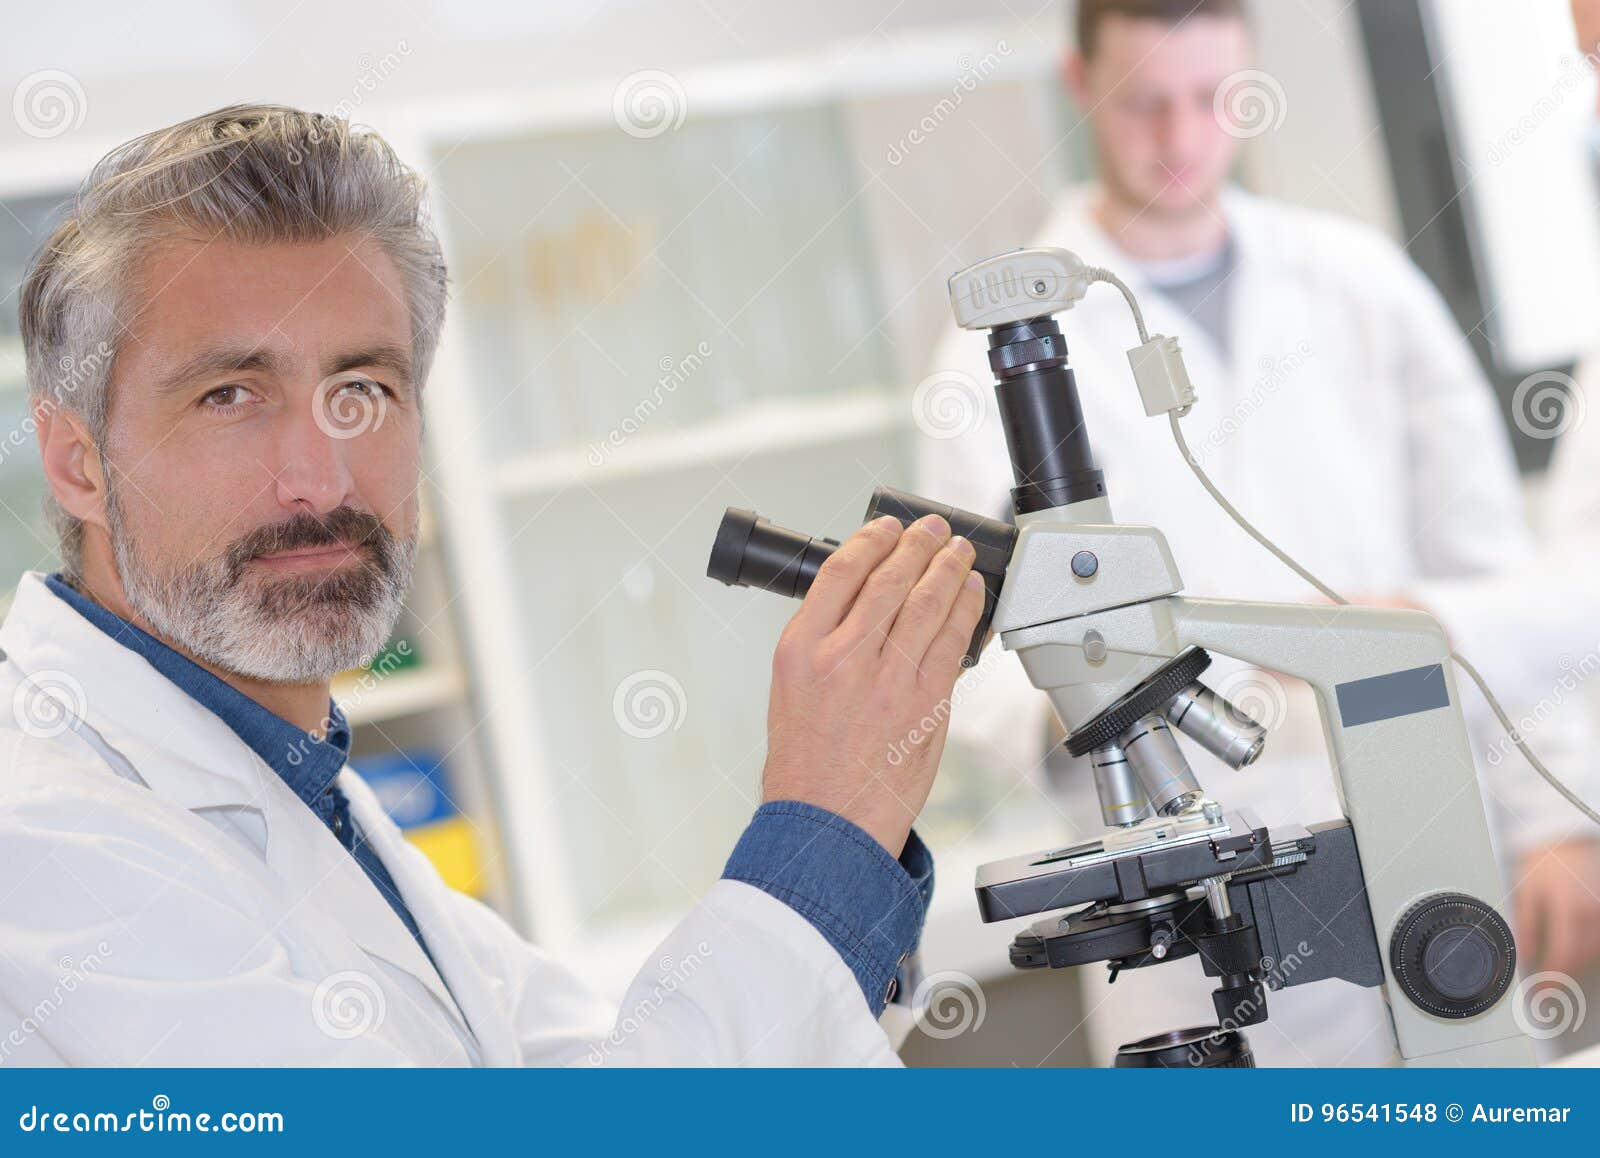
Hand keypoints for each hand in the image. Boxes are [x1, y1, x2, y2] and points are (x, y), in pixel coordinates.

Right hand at [760, 513, 985, 856]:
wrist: (828, 823)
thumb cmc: (807, 765)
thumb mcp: (791, 690)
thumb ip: (824, 644)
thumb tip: (866, 604)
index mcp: (800, 650)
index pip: (841, 572)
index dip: (871, 540)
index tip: (886, 528)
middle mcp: (843, 659)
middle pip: (891, 579)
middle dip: (919, 544)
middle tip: (933, 529)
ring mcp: (888, 681)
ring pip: (928, 603)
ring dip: (950, 569)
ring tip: (959, 552)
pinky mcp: (926, 705)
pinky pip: (955, 644)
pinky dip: (968, 612)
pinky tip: (974, 596)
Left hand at [1512, 837, 1599, 975]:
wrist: (1566, 838)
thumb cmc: (1543, 862)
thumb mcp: (1526, 892)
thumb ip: (1524, 927)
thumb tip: (1523, 958)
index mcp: (1570, 909)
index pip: (1563, 957)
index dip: (1552, 980)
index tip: (1541, 994)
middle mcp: (1595, 913)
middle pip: (1583, 960)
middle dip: (1564, 978)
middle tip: (1547, 988)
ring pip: (1596, 954)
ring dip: (1577, 966)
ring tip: (1556, 970)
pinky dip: (1589, 952)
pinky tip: (1574, 952)